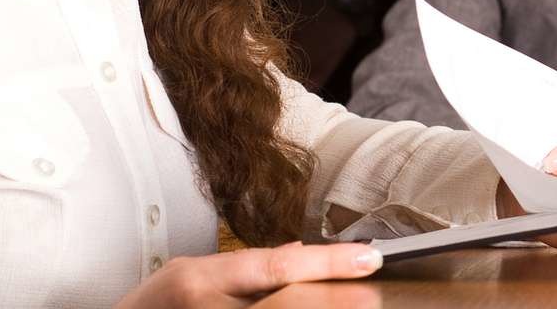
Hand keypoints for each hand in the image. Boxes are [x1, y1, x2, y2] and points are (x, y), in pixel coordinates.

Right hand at [114, 243, 382, 307]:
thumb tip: (296, 254)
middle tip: (371, 293)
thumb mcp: (184, 279)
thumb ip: (242, 270)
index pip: (277, 266)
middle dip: (334, 300)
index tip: (368, 258)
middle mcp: (207, 308)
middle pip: (287, 302)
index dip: (328, 262)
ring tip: (356, 307)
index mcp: (199, 280)